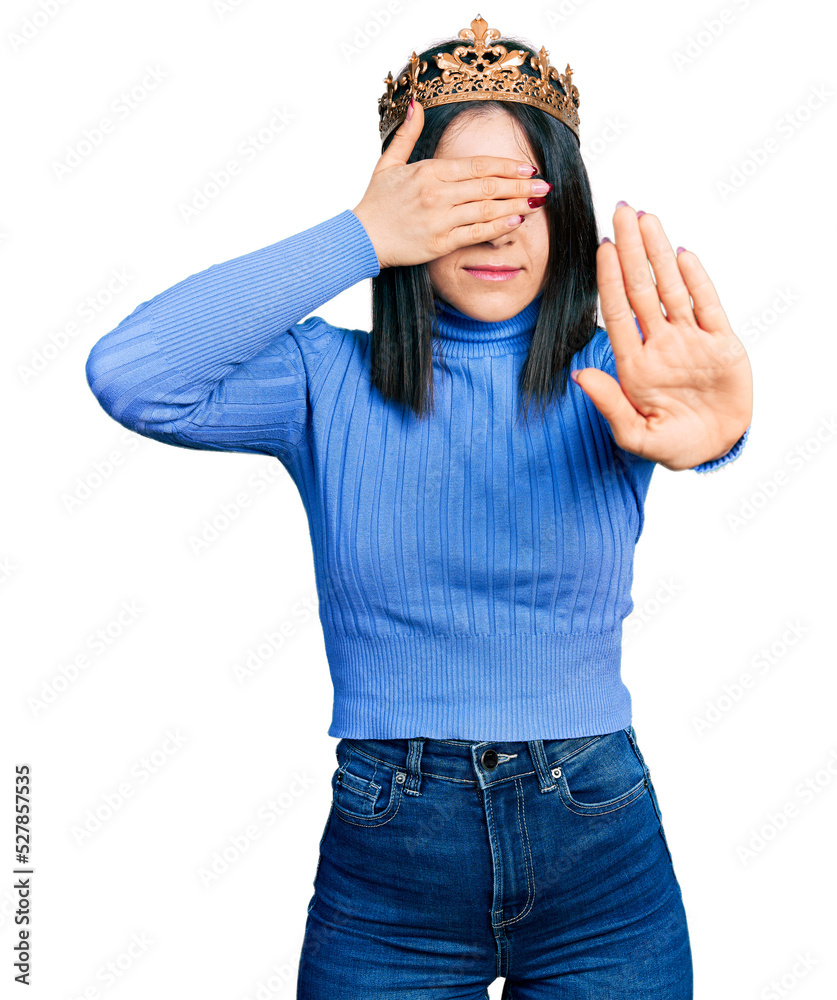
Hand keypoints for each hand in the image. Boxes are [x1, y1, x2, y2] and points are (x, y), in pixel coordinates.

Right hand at [351, 98, 547, 268]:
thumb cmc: (376, 202)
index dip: (506, 166)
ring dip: (515, 205)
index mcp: (430, 172)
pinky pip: (476, 233)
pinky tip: (516, 220)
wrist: (362, 238)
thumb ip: (408, 135)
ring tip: (537, 203)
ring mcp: (440, 219)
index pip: (477, 165)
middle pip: (488, 186)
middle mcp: (437, 194)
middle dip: (520, 185)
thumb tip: (416, 105)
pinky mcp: (440, 243)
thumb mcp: (388, 163)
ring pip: (486, 209)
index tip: (527, 168)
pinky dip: (498, 226)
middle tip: (544, 186)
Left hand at [572, 202, 752, 470]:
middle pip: (642, 287)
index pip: (618, 311)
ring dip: (659, 252)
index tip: (602, 246)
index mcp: (634, 362)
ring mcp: (690, 340)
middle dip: (631, 249)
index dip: (610, 278)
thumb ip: (609, 404)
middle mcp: (660, 343)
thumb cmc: (671, 445)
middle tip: (620, 211)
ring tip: (646, 217)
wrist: (714, 449)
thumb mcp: (636, 435)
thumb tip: (580, 375)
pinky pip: (708, 305)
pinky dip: (697, 280)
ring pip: (671, 287)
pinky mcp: (720, 343)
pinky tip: (681, 254)